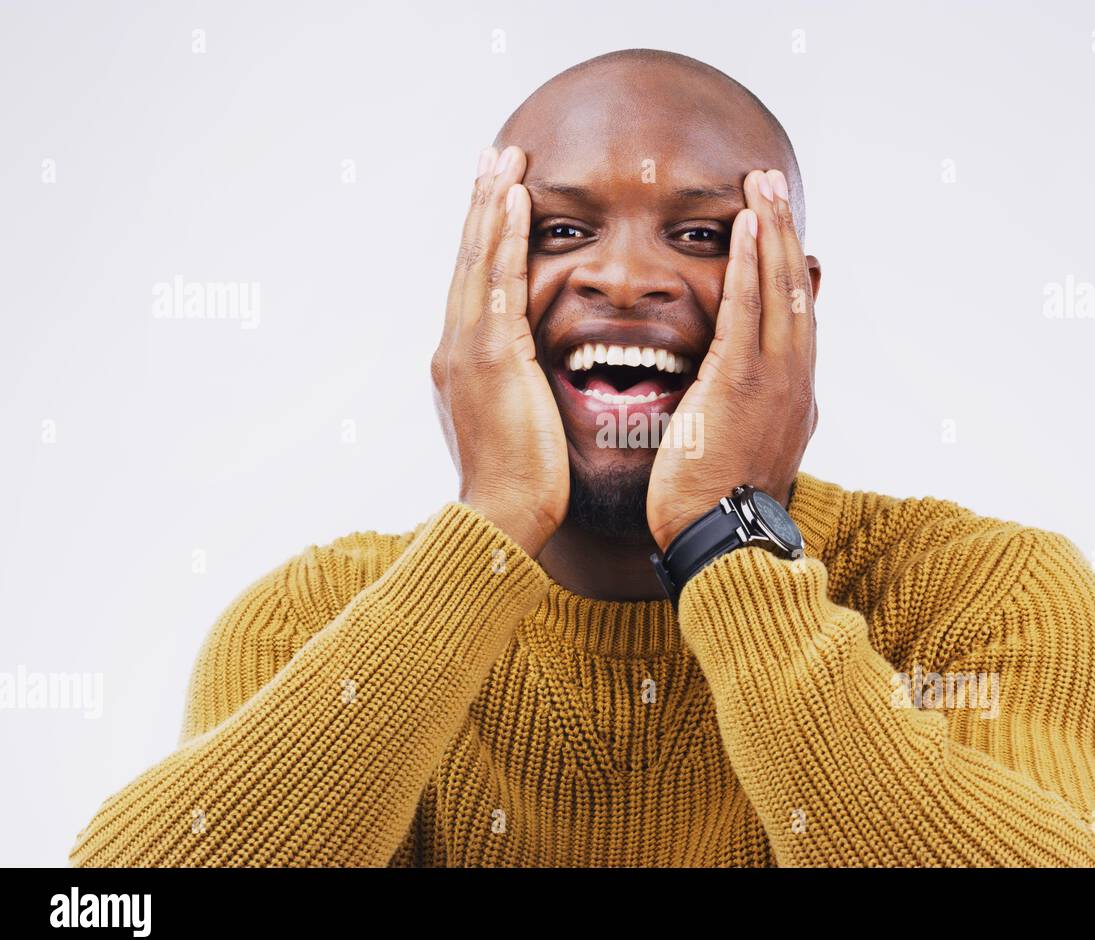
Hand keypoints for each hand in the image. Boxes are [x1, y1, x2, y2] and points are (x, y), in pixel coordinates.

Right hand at [432, 145, 567, 556]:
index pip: (473, 285)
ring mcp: (468, 349)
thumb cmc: (519, 482)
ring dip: (492, 206)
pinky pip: (499, 283)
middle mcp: (456, 347)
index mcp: (462, 362)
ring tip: (504, 159)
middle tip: (493, 156)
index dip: (483, 238)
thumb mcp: (512, 423)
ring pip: (478, 261)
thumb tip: (529, 373)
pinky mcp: (491, 357)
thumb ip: (515, 388)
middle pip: (468, 260)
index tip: (495, 197)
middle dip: (482, 205)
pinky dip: (506, 239)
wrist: (501, 519)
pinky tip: (518, 202)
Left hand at [646, 168, 817, 551]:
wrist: (722, 540)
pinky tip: (744, 227)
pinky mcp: (743, 382)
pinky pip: (747, 309)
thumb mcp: (745, 451)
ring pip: (780, 290)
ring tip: (763, 185)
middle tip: (773, 186)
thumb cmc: (718, 505)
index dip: (789, 270)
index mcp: (794, 396)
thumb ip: (750, 414)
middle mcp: (795, 380)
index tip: (779, 233)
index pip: (797, 319)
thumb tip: (747, 396)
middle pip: (797, 290)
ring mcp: (775, 379)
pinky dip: (749, 266)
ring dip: (772, 232)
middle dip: (785, 234)